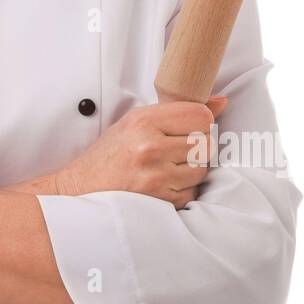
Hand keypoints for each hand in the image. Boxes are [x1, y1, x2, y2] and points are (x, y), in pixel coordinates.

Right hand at [54, 96, 228, 206]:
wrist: (81, 190)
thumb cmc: (109, 155)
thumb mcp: (135, 122)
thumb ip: (177, 112)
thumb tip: (222, 103)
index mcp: (143, 121)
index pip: (200, 115)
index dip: (199, 122)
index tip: (186, 129)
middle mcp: (150, 146)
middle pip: (206, 142)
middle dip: (196, 147)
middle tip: (175, 151)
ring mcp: (156, 175)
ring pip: (202, 169)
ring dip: (191, 170)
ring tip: (168, 168)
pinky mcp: (160, 200)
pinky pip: (192, 192)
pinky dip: (183, 190)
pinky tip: (163, 185)